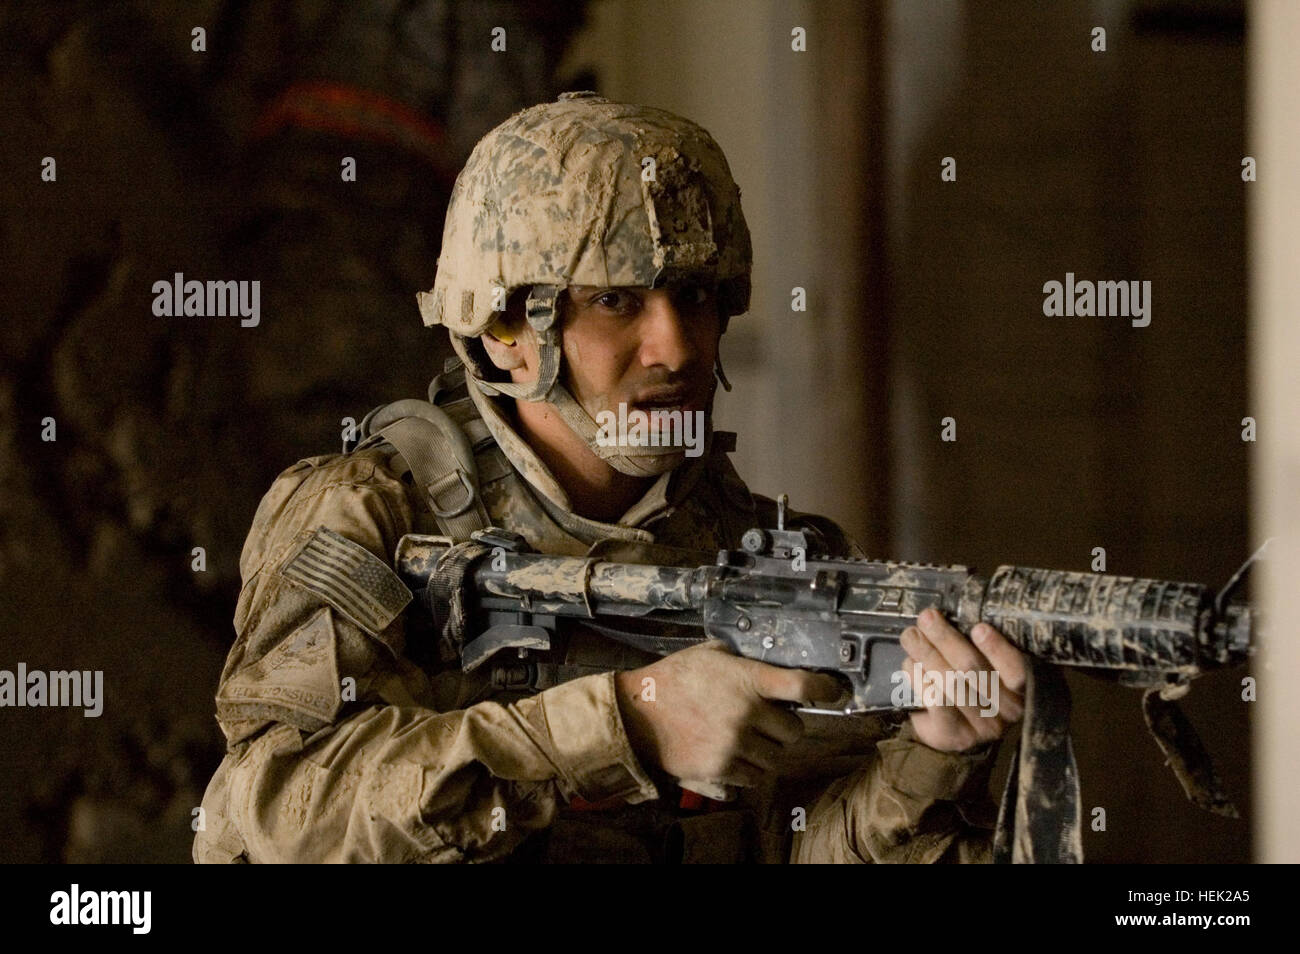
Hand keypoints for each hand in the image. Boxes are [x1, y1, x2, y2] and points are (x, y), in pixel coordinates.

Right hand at [614, 640, 842, 788]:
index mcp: (747, 680)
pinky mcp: (722, 770)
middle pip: (795, 731)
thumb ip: (742, 661)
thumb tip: (769, 664)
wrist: (637, 715)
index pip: (804, 686)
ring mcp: (735, 745)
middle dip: (784, 728)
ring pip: (776, 759)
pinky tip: (732, 756)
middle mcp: (747, 713)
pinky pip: (754, 778)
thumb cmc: (673, 680)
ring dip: (767, 752)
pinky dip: (748, 771)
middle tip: (767, 723)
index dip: (827, 690)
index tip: (835, 693)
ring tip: (745, 741)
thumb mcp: (710, 655)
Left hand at [899, 608, 1026, 752]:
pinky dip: (919, 678)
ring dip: (926, 654)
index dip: (997, 649)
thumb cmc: (971, 684)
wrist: (952, 727)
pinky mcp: (956, 736)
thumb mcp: (984, 663)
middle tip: (927, 618)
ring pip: (950, 683)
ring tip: (911, 636)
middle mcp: (1007, 711)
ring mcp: (982, 727)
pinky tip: (910, 663)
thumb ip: (976, 644)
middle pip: (973, 670)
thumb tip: (949, 615)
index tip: (978, 628)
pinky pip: (935, 701)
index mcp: (1022, 688)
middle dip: (946, 639)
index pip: (1016, 670)